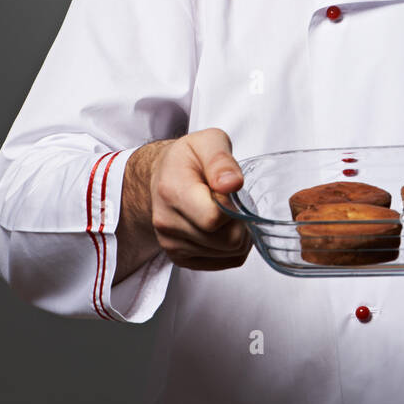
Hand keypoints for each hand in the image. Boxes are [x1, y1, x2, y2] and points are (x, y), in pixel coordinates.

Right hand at [145, 128, 250, 271]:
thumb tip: (232, 184)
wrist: (162, 176)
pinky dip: (233, 247)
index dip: (234, 207)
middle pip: (226, 240)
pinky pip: (225, 262)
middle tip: (235, 202)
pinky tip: (225, 227)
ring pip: (228, 253)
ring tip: (229, 213)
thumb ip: (221, 160)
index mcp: (173, 191)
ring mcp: (171, 244)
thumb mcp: (208, 141)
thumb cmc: (188, 158)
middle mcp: (167, 223)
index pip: (214, 218)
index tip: (230, 191)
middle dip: (241, 222)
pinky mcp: (180, 258)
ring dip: (239, 234)